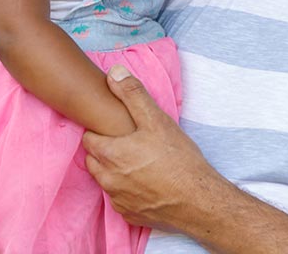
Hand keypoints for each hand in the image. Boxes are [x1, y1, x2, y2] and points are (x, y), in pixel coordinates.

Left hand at [81, 65, 222, 228]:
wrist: (199, 202)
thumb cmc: (178, 160)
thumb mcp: (156, 120)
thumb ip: (132, 94)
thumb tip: (113, 72)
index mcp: (109, 154)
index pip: (87, 139)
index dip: (99, 131)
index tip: (113, 129)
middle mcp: (108, 180)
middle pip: (93, 161)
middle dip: (104, 151)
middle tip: (128, 144)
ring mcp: (118, 200)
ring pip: (105, 180)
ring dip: (114, 171)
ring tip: (137, 163)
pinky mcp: (130, 216)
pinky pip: (120, 199)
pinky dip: (127, 191)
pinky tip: (146, 183)